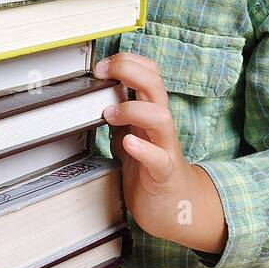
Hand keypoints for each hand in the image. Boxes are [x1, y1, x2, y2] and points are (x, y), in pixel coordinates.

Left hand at [94, 52, 191, 241]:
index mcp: (151, 112)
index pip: (149, 72)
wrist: (176, 206)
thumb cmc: (149, 168)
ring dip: (133, 109)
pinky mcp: (164, 174)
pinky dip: (143, 148)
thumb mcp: (129, 134)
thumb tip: (92, 95)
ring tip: (110, 114)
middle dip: (129, 70)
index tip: (101, 65)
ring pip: (161, 117)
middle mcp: (160, 125)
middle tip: (103, 73)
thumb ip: (118, 114)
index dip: (127, 61)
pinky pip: (159, 158)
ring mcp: (165, 148)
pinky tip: (128, 144)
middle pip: (155, 84)